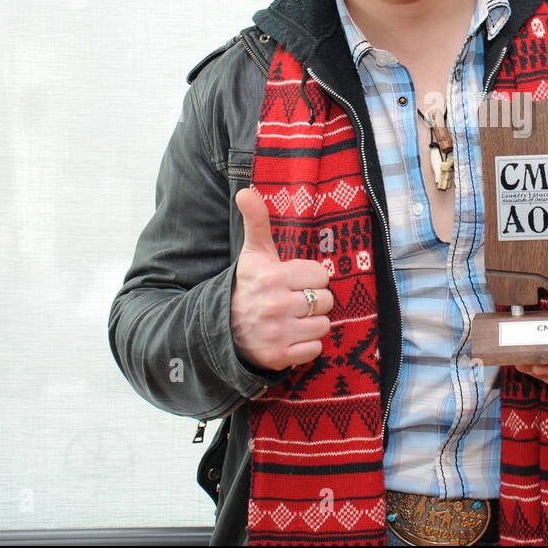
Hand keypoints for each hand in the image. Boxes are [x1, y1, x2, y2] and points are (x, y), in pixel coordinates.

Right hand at [230, 187, 332, 371]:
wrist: (221, 329)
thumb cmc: (246, 287)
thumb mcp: (252, 254)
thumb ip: (256, 222)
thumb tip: (245, 190)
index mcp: (273, 277)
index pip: (321, 275)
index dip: (311, 278)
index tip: (295, 282)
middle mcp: (276, 305)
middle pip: (326, 300)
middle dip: (314, 301)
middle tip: (295, 301)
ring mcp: (278, 333)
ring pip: (324, 325)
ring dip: (312, 324)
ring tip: (293, 319)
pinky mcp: (279, 356)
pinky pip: (315, 349)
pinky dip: (307, 346)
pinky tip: (291, 337)